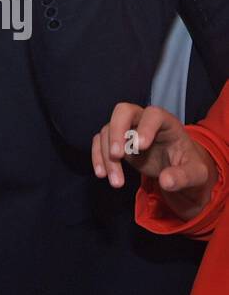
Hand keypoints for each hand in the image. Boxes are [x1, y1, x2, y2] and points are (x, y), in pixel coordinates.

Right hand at [91, 102, 214, 219]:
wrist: (178, 172)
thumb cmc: (189, 167)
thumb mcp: (196, 175)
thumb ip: (184, 177)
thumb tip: (165, 181)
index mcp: (166, 122)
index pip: (153, 115)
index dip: (145, 127)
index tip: (141, 147)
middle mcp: (144, 121)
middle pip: (124, 111)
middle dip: (117, 131)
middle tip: (118, 155)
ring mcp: (127, 130)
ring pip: (108, 130)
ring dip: (107, 155)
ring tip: (117, 183)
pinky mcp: (117, 142)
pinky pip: (100, 142)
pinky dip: (98, 156)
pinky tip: (102, 174)